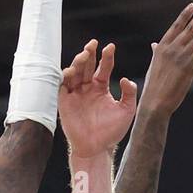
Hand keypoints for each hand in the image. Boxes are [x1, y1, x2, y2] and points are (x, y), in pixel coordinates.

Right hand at [60, 40, 137, 157]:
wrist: (96, 148)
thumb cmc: (111, 132)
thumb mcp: (127, 111)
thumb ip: (130, 94)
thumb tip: (126, 79)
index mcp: (100, 88)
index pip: (103, 67)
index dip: (106, 57)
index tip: (111, 47)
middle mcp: (87, 88)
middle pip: (87, 66)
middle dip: (89, 53)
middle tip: (93, 44)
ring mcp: (75, 94)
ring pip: (74, 72)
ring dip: (78, 62)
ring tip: (85, 54)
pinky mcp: (64, 101)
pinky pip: (62, 85)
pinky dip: (66, 76)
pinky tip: (72, 70)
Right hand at [138, 2, 192, 114]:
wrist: (155, 100)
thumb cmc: (154, 86)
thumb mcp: (154, 65)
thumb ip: (156, 52)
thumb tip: (154, 44)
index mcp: (162, 47)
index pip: (176, 26)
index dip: (185, 15)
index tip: (192, 6)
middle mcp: (172, 47)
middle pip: (189, 27)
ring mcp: (181, 55)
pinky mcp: (189, 64)